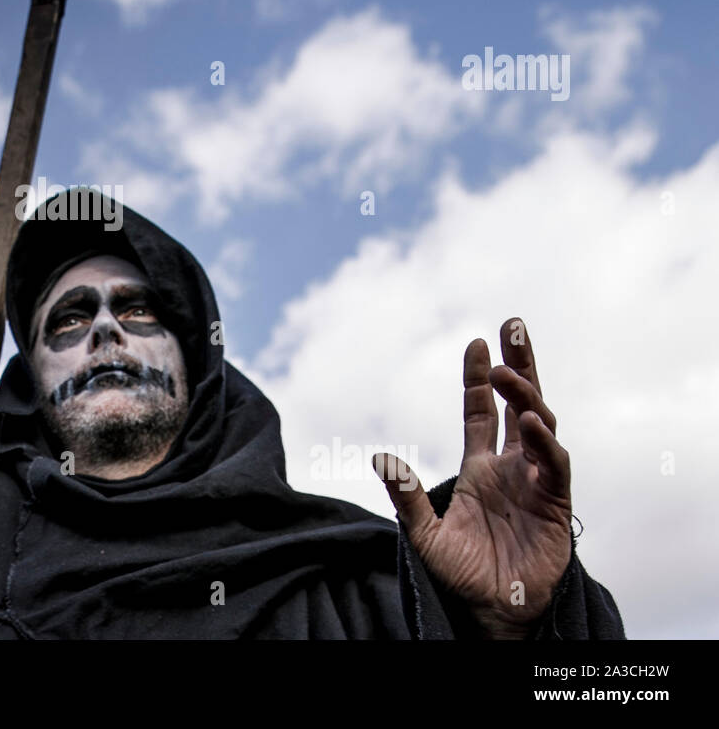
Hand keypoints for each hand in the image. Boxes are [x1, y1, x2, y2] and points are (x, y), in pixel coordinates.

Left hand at [372, 317, 572, 637]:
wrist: (491, 613)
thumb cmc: (459, 575)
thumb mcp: (422, 534)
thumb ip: (405, 497)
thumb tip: (379, 458)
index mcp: (480, 468)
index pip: (481, 411)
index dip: (479, 378)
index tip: (475, 341)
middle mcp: (512, 468)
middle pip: (520, 403)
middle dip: (519, 363)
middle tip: (513, 323)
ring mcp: (537, 483)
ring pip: (542, 425)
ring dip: (527, 396)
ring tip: (508, 371)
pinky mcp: (558, 506)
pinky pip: (556, 465)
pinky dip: (547, 443)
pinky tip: (533, 423)